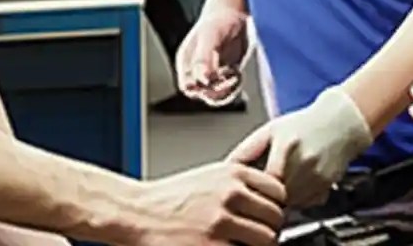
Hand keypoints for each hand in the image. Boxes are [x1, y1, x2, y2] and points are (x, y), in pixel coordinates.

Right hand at [135, 162, 285, 245]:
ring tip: (240, 244)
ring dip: (257, 245)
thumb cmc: (168, 200)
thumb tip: (269, 201)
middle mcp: (229, 195)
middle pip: (275, 217)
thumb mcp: (208, 178)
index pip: (278, 191)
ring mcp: (220, 223)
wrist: (134, 214)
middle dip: (268, 229)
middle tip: (254, 236)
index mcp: (231, 174)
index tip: (266, 216)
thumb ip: (238, 186)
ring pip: (266, 240)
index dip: (274, 207)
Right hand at [176, 9, 251, 104]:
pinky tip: (239, 73)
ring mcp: (214, 72)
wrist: (237, 13)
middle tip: (229, 76)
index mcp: (187, 61)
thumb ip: (204, 57)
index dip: (199, 87)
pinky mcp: (228, 73)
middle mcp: (198, 69)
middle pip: (202, 94)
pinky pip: (229, 90)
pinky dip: (235, 86)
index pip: (187, 86)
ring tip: (235, 74)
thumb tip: (203, 80)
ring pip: (216, 95)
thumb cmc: (220, 20)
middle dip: (215, 90)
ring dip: (227, 90)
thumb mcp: (210, 36)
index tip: (214, 77)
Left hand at [227, 87, 372, 207]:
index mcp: (286, 146)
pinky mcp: (327, 186)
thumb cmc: (304, 124)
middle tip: (263, 183)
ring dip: (282, 197)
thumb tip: (224, 167)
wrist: (341, 123)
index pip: (265, 181)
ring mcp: (318, 176)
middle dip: (267, 193)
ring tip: (282, 178)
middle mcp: (304, 163)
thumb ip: (247, 149)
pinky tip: (298, 180)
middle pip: (276, 194)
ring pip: (290, 203)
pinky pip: (305, 203)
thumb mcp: (271, 129)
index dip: (255, 187)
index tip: (248, 186)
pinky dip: (298, 198)